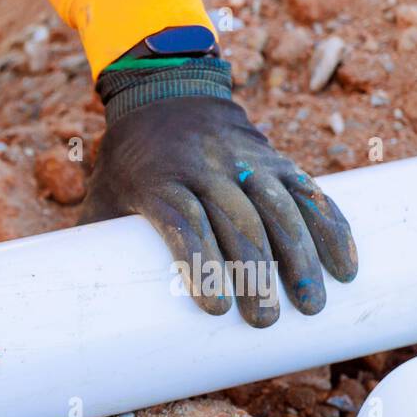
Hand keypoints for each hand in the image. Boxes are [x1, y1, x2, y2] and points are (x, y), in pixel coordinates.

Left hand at [82, 62, 357, 326]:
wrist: (164, 95)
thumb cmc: (125, 166)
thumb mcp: (101, 197)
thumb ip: (92, 246)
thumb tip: (73, 308)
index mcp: (158, 181)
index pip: (183, 222)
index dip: (200, 263)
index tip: (215, 307)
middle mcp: (204, 168)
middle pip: (237, 222)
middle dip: (256, 274)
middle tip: (264, 322)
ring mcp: (244, 161)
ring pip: (278, 208)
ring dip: (300, 257)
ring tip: (311, 304)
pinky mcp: (273, 159)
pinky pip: (307, 191)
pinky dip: (330, 226)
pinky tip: (344, 263)